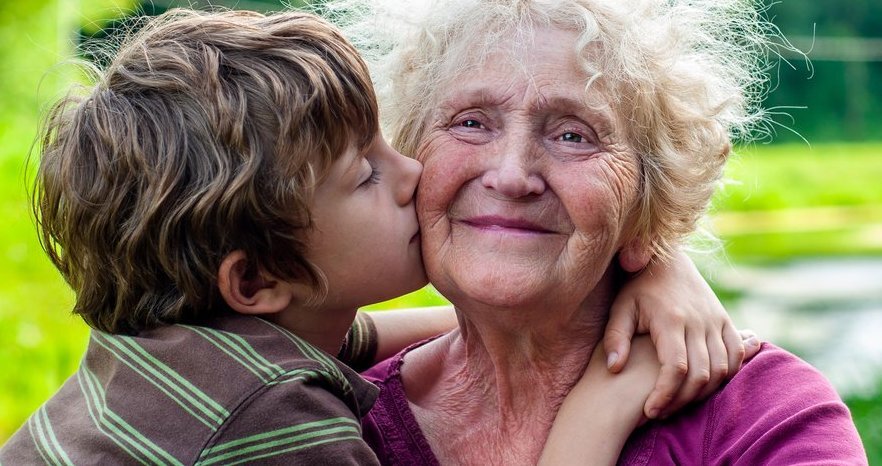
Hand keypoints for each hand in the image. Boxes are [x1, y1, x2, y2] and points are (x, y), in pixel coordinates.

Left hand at [603, 250, 760, 418]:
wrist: (665, 259)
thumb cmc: (636, 287)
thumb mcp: (619, 308)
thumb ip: (615, 338)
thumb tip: (614, 368)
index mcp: (671, 319)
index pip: (676, 369)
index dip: (665, 395)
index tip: (650, 411)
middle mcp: (699, 320)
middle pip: (701, 375)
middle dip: (681, 401)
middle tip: (660, 412)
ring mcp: (716, 319)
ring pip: (722, 369)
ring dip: (703, 392)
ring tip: (678, 402)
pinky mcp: (725, 320)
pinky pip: (736, 355)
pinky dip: (726, 375)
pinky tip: (704, 386)